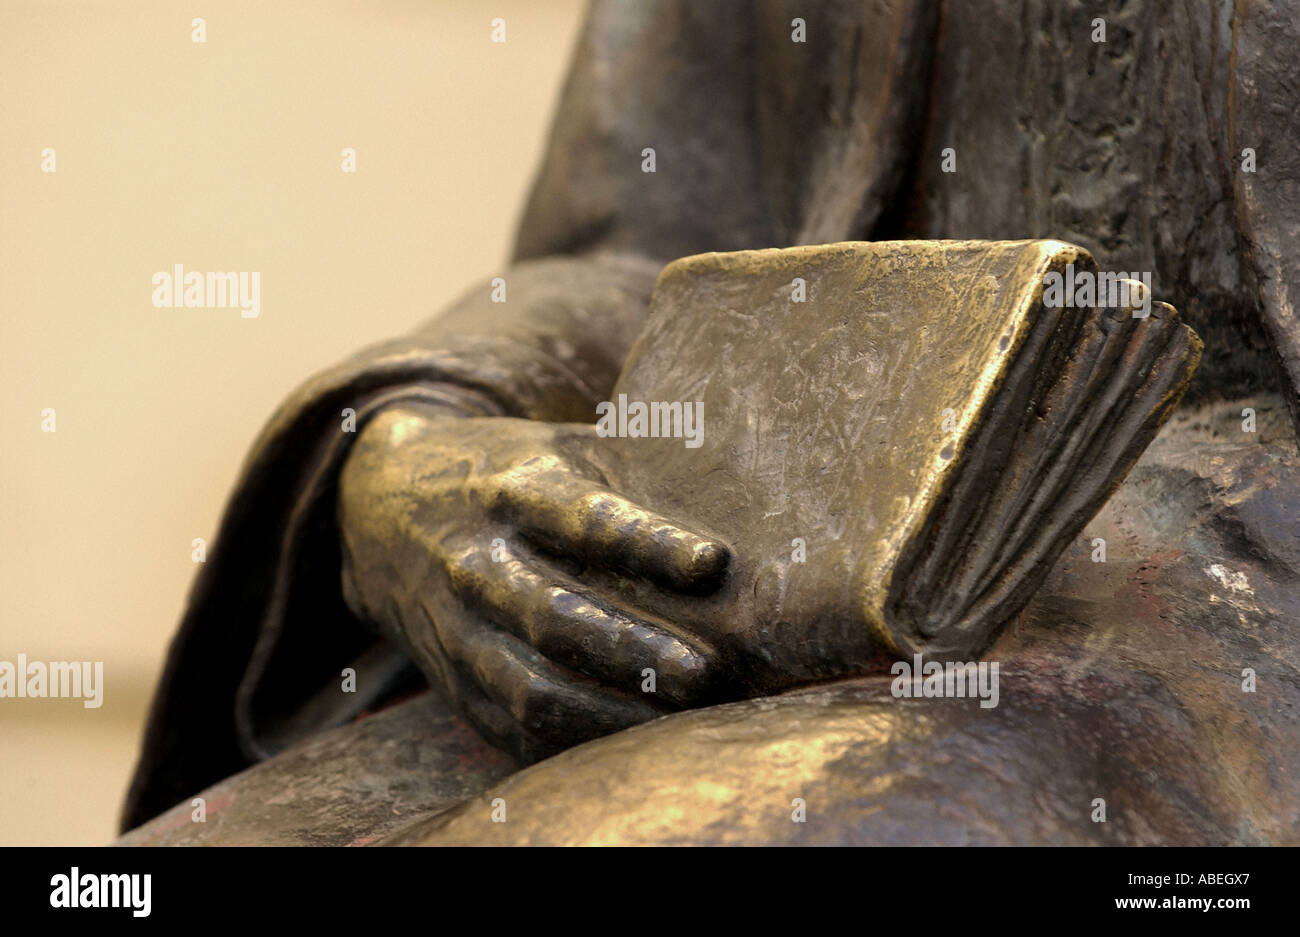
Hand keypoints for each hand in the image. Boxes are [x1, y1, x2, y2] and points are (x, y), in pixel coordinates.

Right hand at [337, 402, 730, 761]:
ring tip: (679, 715)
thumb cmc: (500, 471)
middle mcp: (475, 560)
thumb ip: (626, 474)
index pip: (583, 519)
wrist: (376, 505)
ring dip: (607, 711)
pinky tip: (630, 740)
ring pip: (529, 687)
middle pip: (554, 617)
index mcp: (510, 489)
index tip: (713, 564)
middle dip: (633, 651)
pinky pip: (507, 725)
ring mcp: (454, 627)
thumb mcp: (552, 448)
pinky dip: (569, 740)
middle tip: (705, 672)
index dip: (647, 544)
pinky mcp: (450, 677)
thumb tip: (734, 498)